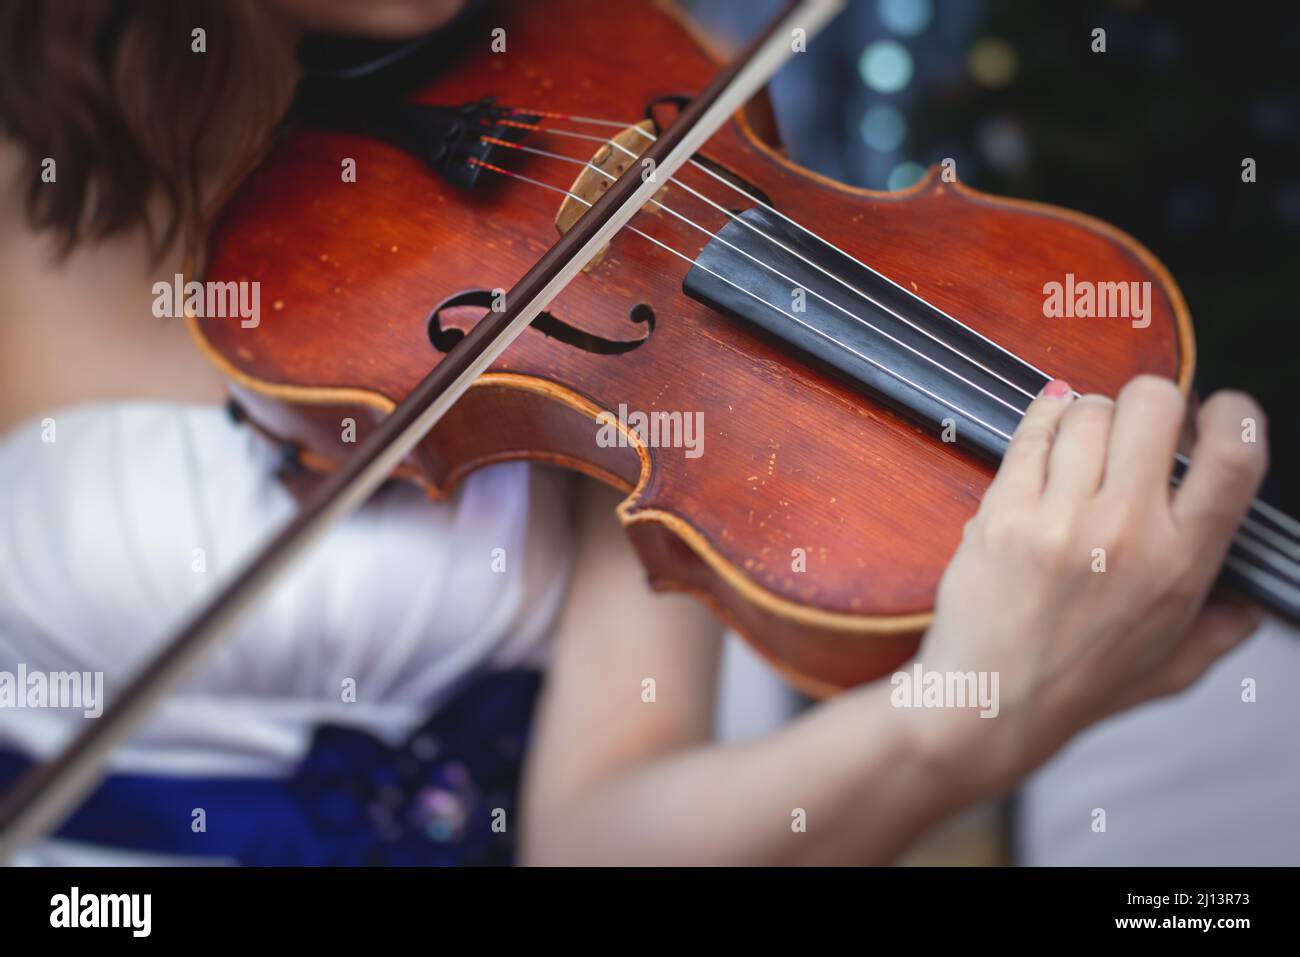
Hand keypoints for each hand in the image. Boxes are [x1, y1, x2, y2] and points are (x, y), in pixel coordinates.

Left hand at [915, 375, 1267, 793]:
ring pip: (1086, 412)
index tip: (1216, 414)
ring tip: (1085, 444)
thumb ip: (1222, 627)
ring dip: (1090, 416)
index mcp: (1180, 564)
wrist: (989, 704)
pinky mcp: (1003, 513)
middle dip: (1152, 402)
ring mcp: (1059, 519)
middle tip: (1139, 428)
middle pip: (1152, 405)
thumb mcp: (1174, 668)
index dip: (1232, 414)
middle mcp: (1125, 532)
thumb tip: (1250, 598)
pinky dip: (1041, 420)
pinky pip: (1029, 434)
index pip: (1233, 456)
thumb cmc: (1077, 687)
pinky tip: (1047, 429)